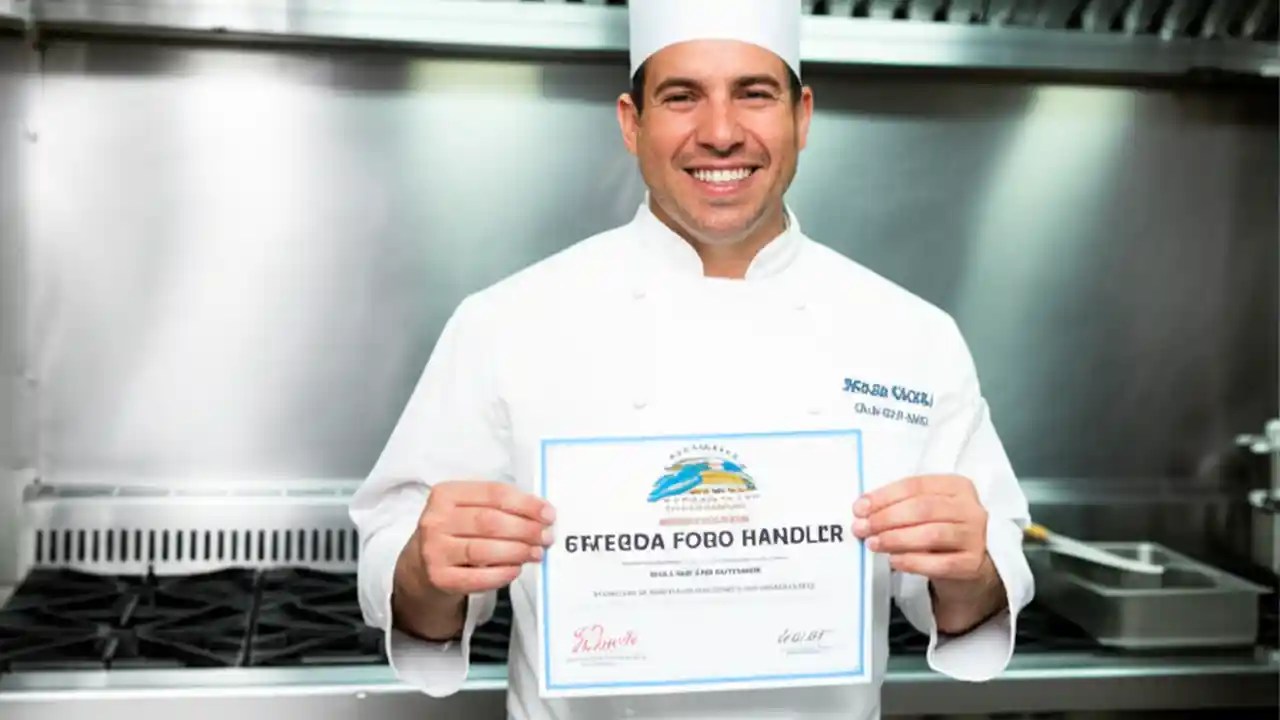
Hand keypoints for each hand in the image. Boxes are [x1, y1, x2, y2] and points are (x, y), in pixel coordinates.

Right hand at [394, 480, 554, 640]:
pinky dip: (503, 573)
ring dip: (518, 551)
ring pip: (484, 549)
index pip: (493, 493)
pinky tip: (516, 569)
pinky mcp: (440, 578)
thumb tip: (541, 514)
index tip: (548, 514)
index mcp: (445, 494)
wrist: (422, 566)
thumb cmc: (456, 531)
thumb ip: (498, 506)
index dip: (526, 503)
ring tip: (536, 553)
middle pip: (490, 522)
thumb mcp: (467, 509)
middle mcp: (435, 520)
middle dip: (525, 529)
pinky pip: (478, 577)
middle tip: (546, 536)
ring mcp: (434, 550)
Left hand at [852, 475, 1002, 632]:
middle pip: (922, 509)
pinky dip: (912, 561)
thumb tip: (864, 510)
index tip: (860, 507)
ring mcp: (974, 536)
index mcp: (957, 486)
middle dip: (886, 518)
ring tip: (873, 543)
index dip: (884, 496)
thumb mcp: (929, 509)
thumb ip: (902, 504)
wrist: (971, 562)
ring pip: (931, 535)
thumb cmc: (943, 529)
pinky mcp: (972, 563)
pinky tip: (894, 560)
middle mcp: (970, 509)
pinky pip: (939, 563)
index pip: (915, 486)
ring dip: (895, 539)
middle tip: (862, 527)